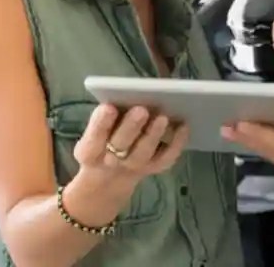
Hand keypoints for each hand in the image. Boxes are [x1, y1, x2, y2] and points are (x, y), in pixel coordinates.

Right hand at [72, 104, 188, 206]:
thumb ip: (105, 118)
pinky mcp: (152, 168)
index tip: (109, 107)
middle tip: (141, 109)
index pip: (94, 137)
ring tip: (162, 117)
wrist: (107, 178)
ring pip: (144, 153)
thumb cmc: (102, 141)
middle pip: (121, 144)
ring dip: (154, 134)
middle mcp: (111, 160)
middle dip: (131, 126)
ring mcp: (133, 166)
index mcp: (90, 150)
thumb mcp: (94, 132)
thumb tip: (125, 95)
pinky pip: (166, 158)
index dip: (101, 123)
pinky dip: (176, 143)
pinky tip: (184, 125)